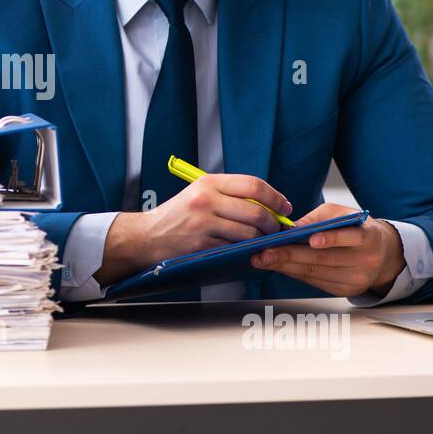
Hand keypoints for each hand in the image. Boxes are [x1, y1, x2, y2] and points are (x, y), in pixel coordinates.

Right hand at [96, 174, 291, 285]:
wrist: (148, 236)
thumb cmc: (178, 215)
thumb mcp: (200, 193)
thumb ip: (230, 194)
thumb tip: (267, 203)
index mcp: (208, 183)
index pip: (253, 185)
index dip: (275, 197)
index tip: (284, 207)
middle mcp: (206, 200)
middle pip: (255, 210)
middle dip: (272, 223)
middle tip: (276, 229)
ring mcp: (203, 223)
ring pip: (248, 232)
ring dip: (261, 239)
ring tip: (261, 240)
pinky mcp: (201, 244)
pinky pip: (234, 248)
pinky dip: (244, 251)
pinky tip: (244, 250)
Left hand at [249, 203, 404, 297]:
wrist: (381, 253)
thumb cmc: (355, 227)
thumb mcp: (342, 213)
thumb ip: (318, 216)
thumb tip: (293, 228)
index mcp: (368, 236)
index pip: (348, 238)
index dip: (328, 239)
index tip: (304, 239)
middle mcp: (365, 260)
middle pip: (323, 259)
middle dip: (290, 256)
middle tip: (264, 253)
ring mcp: (356, 279)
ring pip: (316, 273)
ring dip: (286, 267)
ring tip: (263, 260)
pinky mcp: (346, 290)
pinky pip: (315, 282)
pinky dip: (294, 273)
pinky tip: (278, 267)